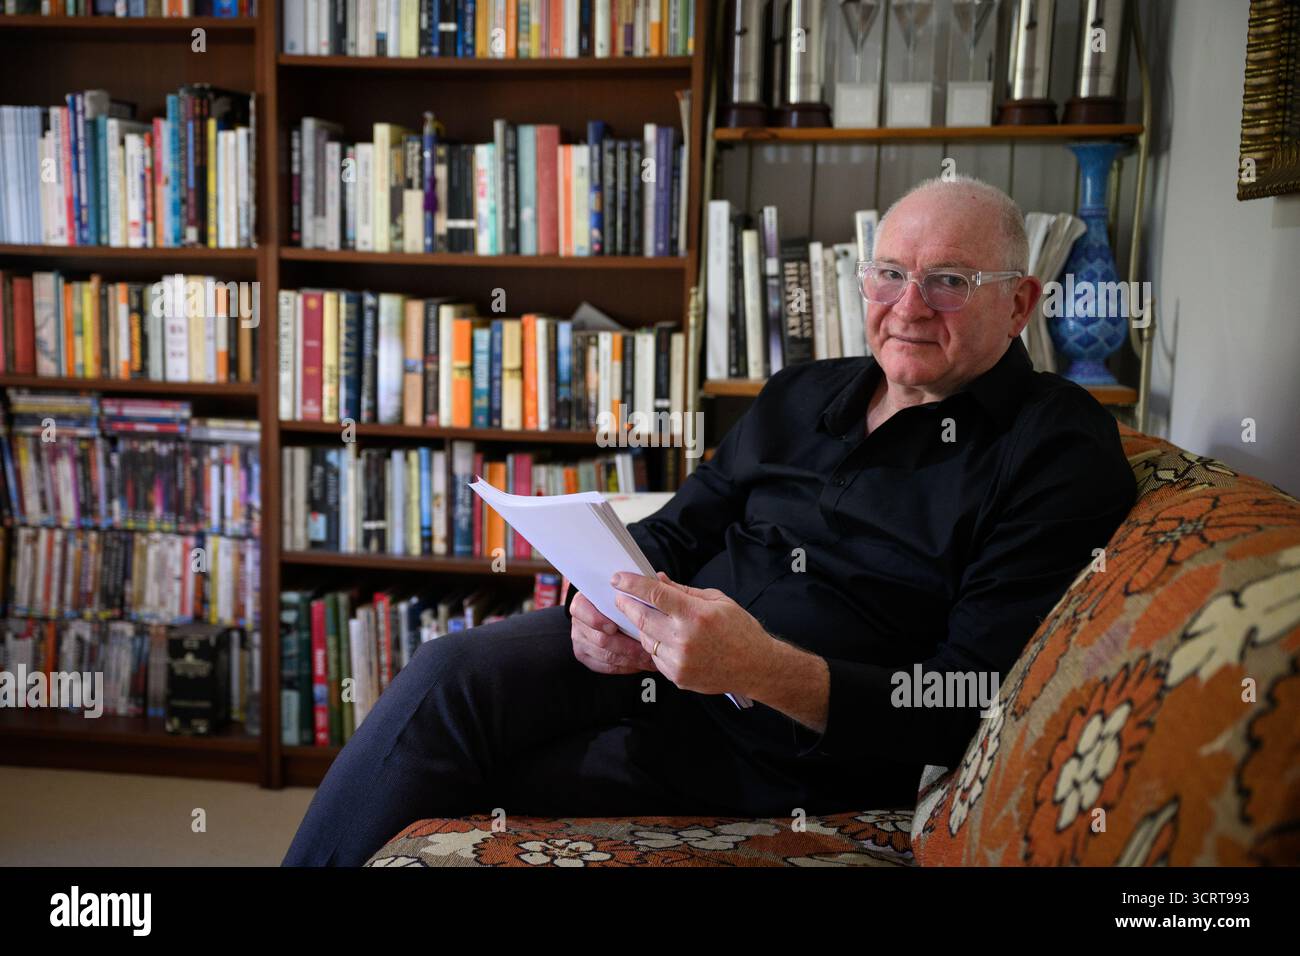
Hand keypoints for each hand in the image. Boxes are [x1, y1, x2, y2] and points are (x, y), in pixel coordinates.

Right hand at [569, 591, 656, 674]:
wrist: (610, 614)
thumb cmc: (623, 600)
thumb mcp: (628, 589)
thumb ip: (639, 585)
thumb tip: (657, 579)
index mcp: (583, 600)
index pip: (580, 609)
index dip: (596, 620)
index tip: (614, 627)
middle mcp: (578, 622)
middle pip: (598, 638)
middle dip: (625, 645)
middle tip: (646, 647)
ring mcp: (580, 640)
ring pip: (606, 655)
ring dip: (630, 658)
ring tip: (650, 658)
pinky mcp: (585, 656)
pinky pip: (606, 666)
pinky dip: (625, 667)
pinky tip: (640, 664)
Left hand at [611, 571, 777, 696]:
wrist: (756, 666)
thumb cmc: (740, 631)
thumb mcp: (717, 600)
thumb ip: (684, 591)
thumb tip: (659, 580)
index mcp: (695, 614)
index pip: (654, 594)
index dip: (632, 584)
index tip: (618, 578)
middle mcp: (684, 638)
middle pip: (642, 618)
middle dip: (627, 605)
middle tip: (621, 597)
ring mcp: (679, 660)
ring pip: (646, 639)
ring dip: (643, 626)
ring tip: (650, 618)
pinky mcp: (677, 676)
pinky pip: (655, 657)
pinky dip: (655, 645)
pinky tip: (667, 639)